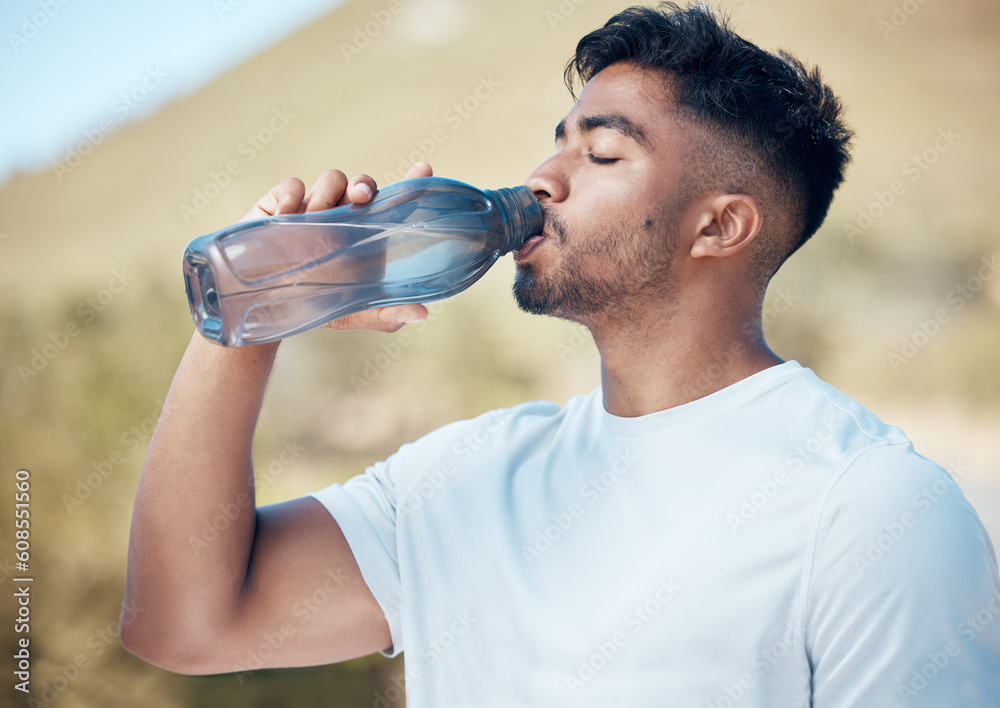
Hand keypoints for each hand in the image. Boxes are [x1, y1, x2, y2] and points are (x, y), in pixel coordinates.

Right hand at [241, 162, 434, 333]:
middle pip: (362, 184)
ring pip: (331, 179)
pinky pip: (292, 185)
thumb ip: (386, 314)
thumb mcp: (351, 313)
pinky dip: (291, 196)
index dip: (411, 185)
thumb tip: (422, 313)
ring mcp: (312, 207)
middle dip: (364, 184)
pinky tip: (286, 216)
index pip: (393, 204)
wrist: (263, 308)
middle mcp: (342, 217)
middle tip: (361, 197)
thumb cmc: (314, 306)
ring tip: (312, 222)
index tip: (424, 170)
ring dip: (326, 195)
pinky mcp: (280, 204)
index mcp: (366, 236)